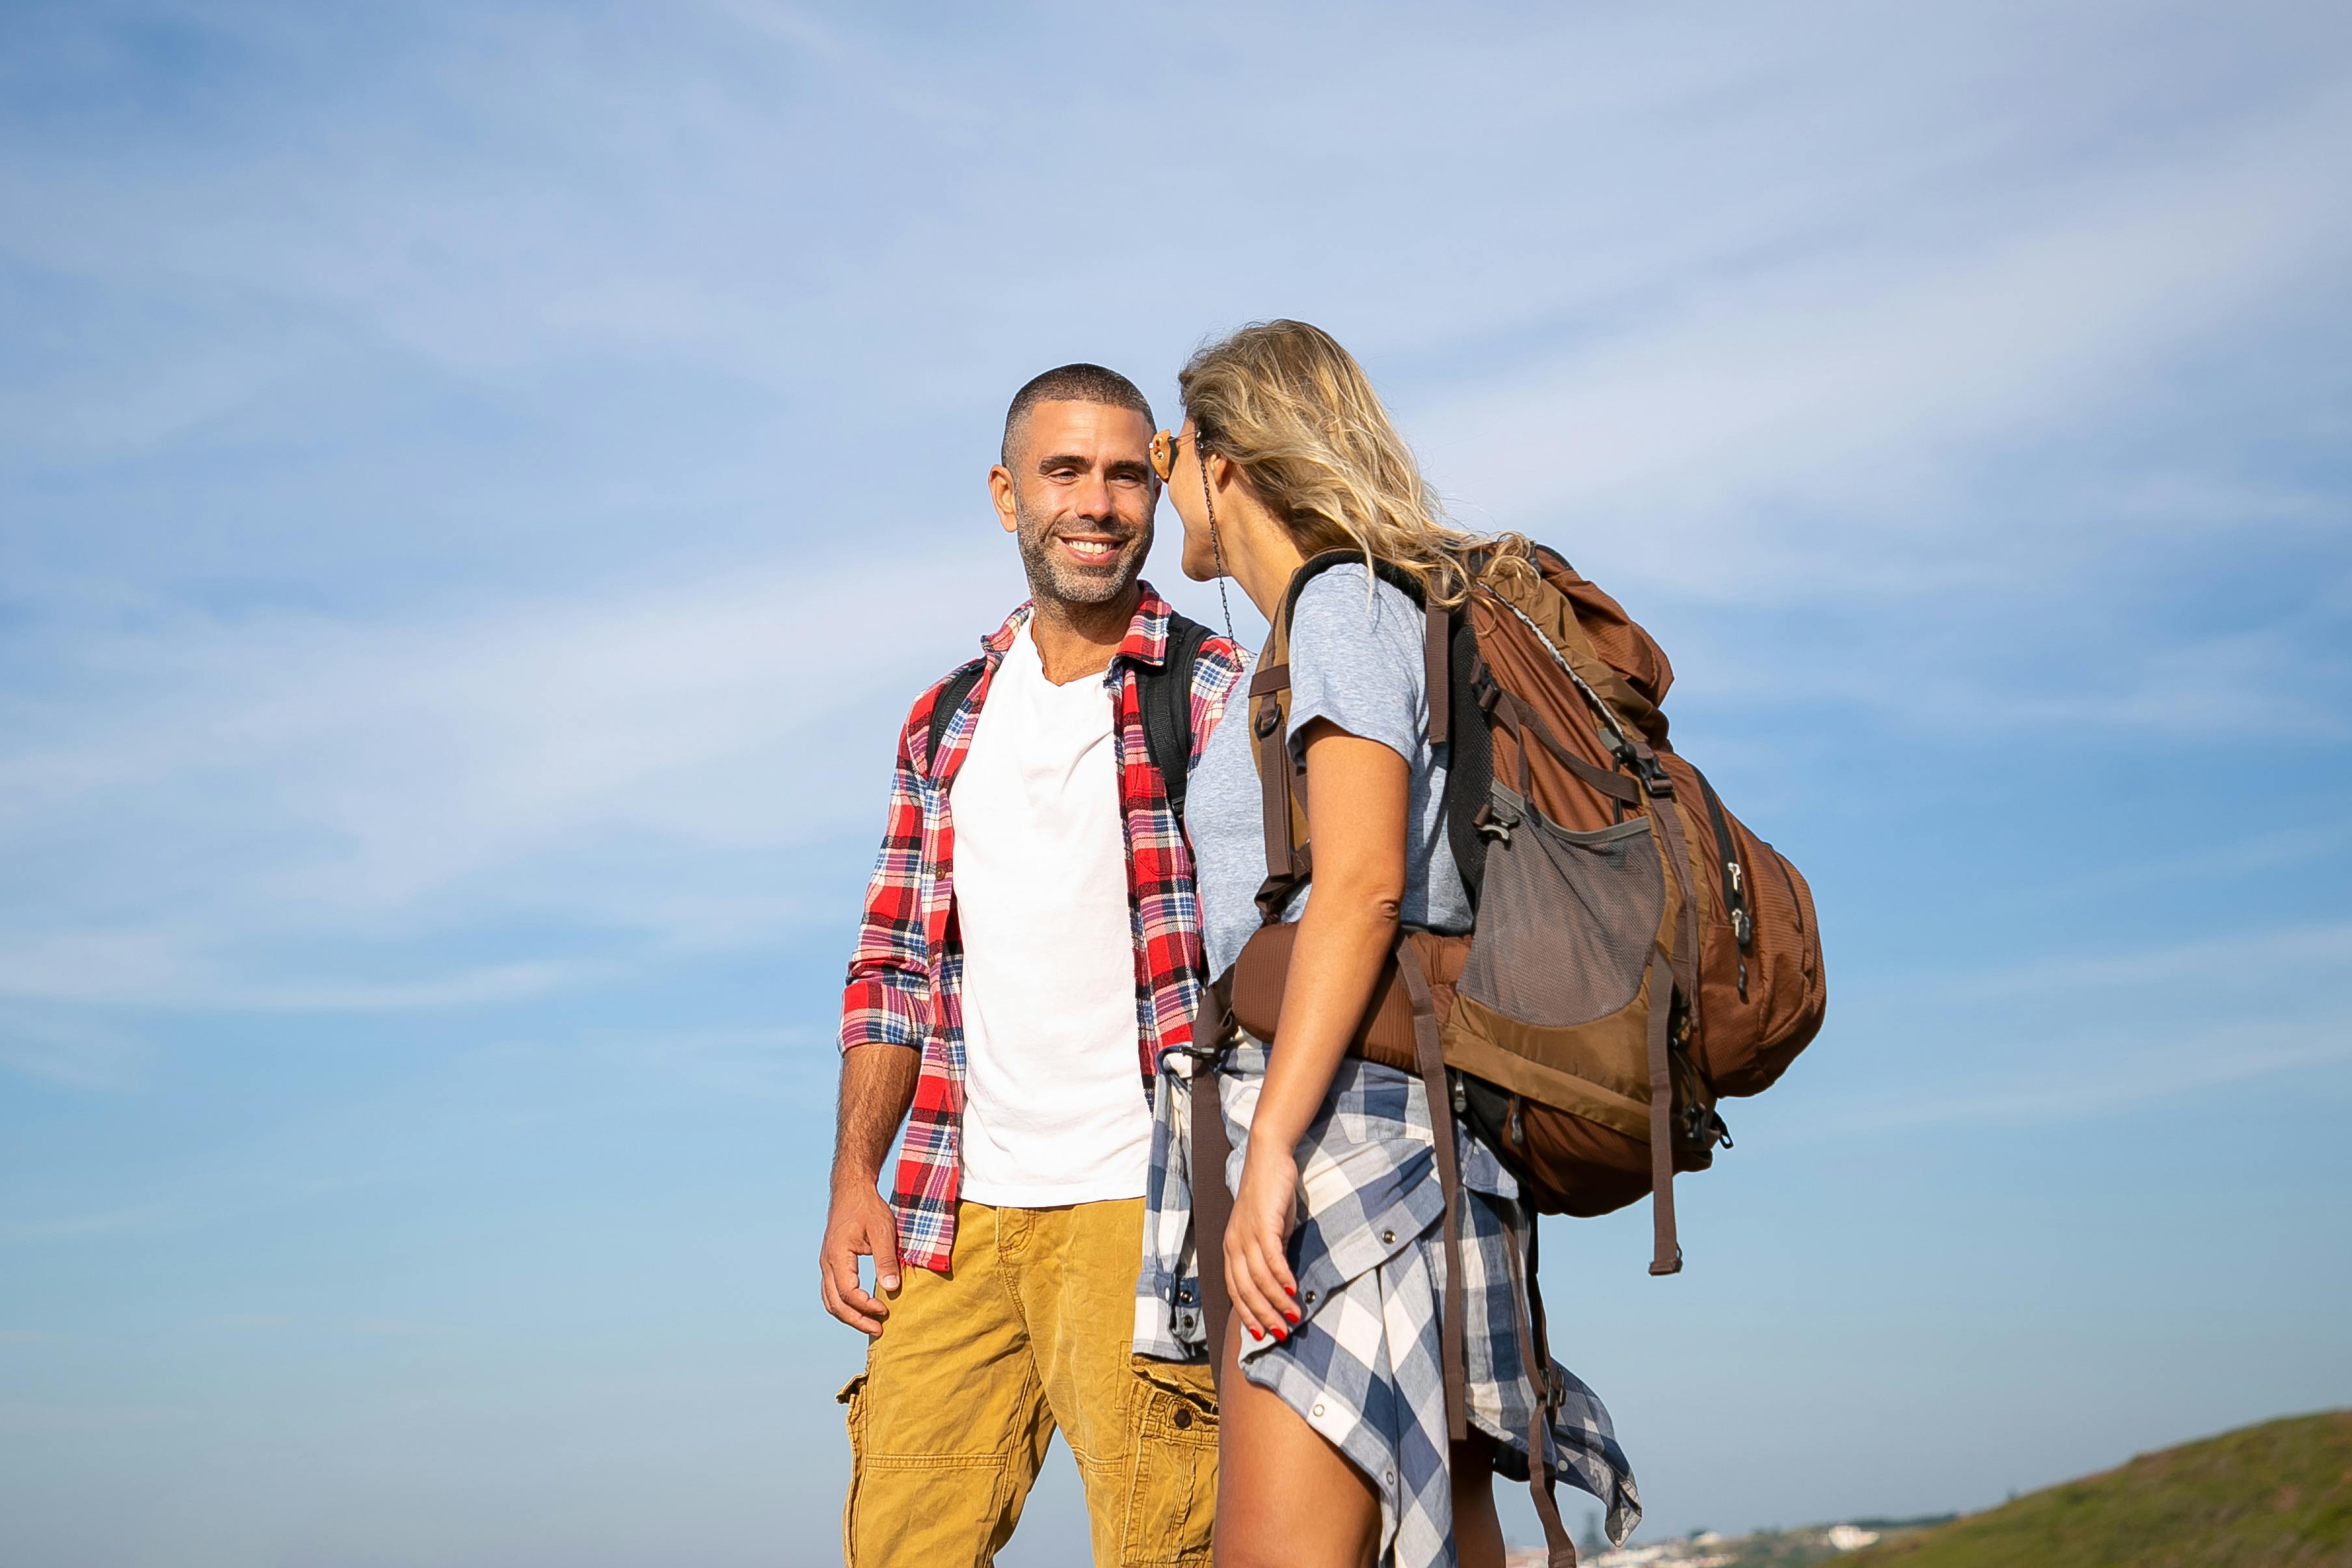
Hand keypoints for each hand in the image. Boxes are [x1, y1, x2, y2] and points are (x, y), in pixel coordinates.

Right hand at [818, 1180, 901, 1335]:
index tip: (885, 1310)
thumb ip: (886, 1260)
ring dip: (849, 1316)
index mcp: (837, 1255)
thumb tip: (891, 1289)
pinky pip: (831, 1292)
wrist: (852, 1191)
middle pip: (835, 1303)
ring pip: (830, 1301)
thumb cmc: (868, 1208)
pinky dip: (843, 1305)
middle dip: (856, 1320)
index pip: (847, 1292)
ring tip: (871, 1324)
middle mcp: (826, 1263)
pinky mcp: (830, 1264)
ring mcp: (826, 1264)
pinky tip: (861, 1309)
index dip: (865, 1306)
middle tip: (879, 1330)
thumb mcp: (883, 1231)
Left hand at [1224, 1144, 1301, 1342]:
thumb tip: (1280, 1281)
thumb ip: (1269, 1254)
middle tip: (1280, 1334)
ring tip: (1292, 1317)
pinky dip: (1281, 1277)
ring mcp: (1246, 1233)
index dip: (1246, 1313)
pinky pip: (1271, 1257)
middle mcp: (1234, 1243)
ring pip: (1258, 1278)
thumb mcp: (1267, 1230)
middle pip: (1244, 1290)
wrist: (1267, 1159)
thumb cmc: (1269, 1195)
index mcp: (1231, 1247)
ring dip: (1275, 1301)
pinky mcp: (1263, 1223)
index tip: (1260, 1334)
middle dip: (1262, 1315)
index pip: (1234, 1289)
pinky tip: (1292, 1290)